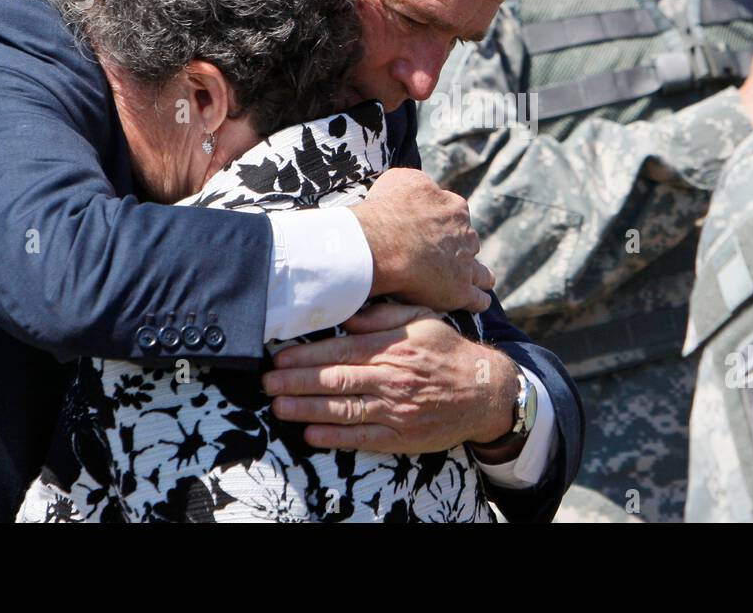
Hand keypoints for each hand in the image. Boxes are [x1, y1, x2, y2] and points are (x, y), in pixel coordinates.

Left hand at [262, 302, 517, 454]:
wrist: (485, 390)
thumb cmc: (448, 351)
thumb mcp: (423, 320)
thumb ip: (384, 316)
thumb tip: (349, 315)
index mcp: (392, 347)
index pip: (340, 350)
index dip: (306, 355)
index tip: (279, 358)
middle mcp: (391, 378)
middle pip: (335, 380)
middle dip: (296, 382)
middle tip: (267, 383)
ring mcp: (396, 408)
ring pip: (343, 409)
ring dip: (306, 409)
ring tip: (278, 407)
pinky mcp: (402, 435)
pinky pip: (362, 437)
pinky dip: (334, 436)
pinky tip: (310, 434)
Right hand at [350, 168, 494, 311]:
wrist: (382, 244)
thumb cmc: (387, 210)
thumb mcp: (401, 179)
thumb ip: (419, 184)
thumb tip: (423, 189)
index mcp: (455, 208)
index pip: (455, 214)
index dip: (443, 223)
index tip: (432, 230)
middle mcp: (465, 235)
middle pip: (468, 241)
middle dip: (460, 247)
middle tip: (445, 257)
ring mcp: (466, 264)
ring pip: (480, 271)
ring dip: (480, 274)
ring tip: (483, 280)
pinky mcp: (460, 291)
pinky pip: (477, 298)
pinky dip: (479, 300)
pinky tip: (479, 302)